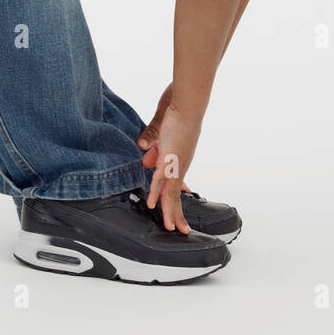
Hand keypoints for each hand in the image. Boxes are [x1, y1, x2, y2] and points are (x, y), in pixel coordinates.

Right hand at [138, 97, 200, 232]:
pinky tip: (152, 204)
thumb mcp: (162, 137)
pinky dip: (156, 192)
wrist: (187, 104)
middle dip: (177, 213)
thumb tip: (146, 161)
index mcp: (177, 161)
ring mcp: (175, 163)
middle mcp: (179, 165)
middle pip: (176, 195)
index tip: (176, 213)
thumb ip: (154, 148)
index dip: (176, 201)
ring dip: (169, 211)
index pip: (176, 185)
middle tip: (181, 230)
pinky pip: (161, 179)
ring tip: (170, 227)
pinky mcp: (169, 157)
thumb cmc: (177, 115)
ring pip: (171, 192)